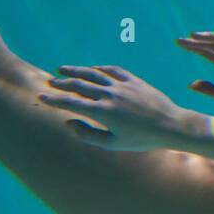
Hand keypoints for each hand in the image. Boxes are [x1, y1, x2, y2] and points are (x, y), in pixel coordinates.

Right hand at [39, 66, 184, 149]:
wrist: (170, 125)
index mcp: (103, 113)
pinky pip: (113, 70)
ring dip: (77, 71)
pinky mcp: (135, 81)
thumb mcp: (113, 144)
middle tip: (50, 81)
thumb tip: (69, 123)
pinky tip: (93, 68)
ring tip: (63, 69)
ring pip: (94, 74)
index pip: (72, 103)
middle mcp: (111, 96)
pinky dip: (100, 69)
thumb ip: (88, 135)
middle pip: (80, 85)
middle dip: (62, 83)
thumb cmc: (142, 140)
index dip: (55, 99)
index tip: (42, 97)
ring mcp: (123, 86)